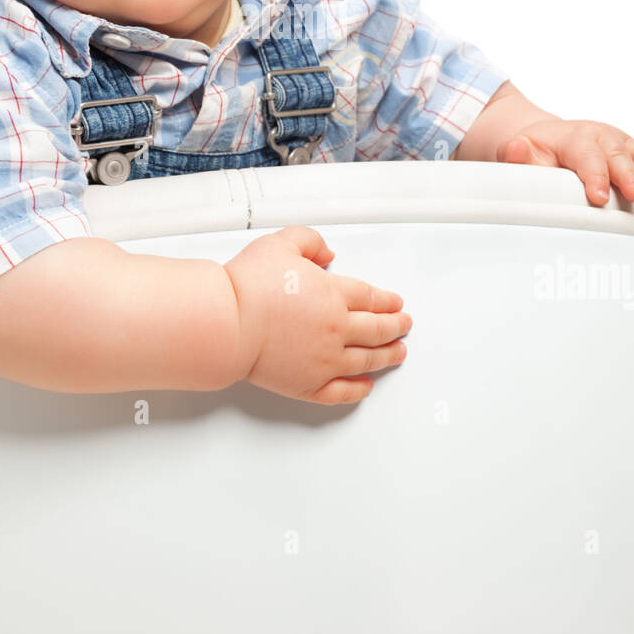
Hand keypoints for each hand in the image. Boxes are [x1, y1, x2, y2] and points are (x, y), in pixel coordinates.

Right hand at [223, 226, 411, 404]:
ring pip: (367, 360)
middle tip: (405, 325)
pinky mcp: (308, 384)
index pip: (371, 298)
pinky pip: (342, 392)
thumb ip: (310, 242)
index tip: (396, 303)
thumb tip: (327, 254)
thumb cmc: (248, 286)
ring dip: (387, 356)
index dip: (387, 300)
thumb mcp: (281, 243)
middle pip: (377, 329)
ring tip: (398, 354)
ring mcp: (325, 360)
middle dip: (396, 326)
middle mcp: (336, 329)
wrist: (228, 323)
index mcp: (333, 295)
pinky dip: (358, 390)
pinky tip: (366, 387)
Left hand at [499, 119, 633, 206]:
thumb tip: (514, 150)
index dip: (593, 176)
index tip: (599, 197)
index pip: (585, 156)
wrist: (547, 137)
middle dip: (628, 175)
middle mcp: (600, 137)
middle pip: (617, 155)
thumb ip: (518, 156)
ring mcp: (621, 144)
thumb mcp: (522, 152)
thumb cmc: (537, 151)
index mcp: (573, 137)